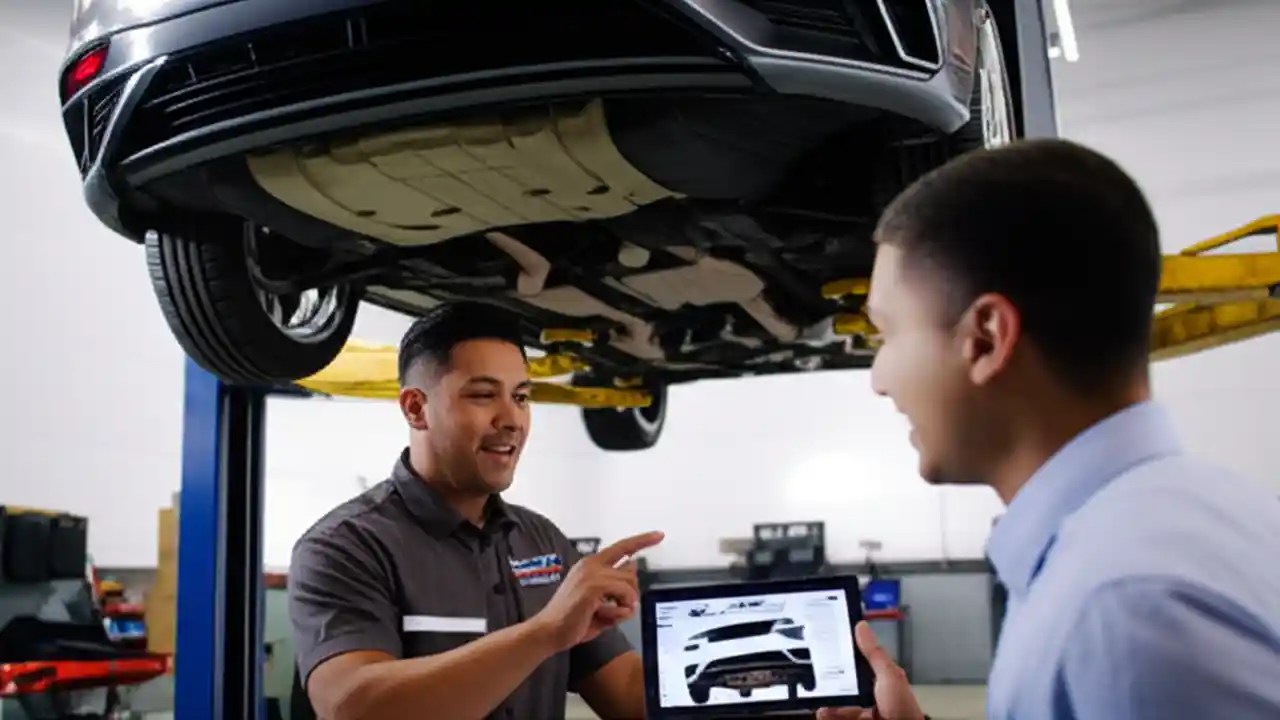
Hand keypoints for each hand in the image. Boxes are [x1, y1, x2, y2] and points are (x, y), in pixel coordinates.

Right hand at [531, 531, 664, 651]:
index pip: (622, 547)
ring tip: (611, 614)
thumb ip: (615, 589)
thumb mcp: (598, 601)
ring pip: (630, 583)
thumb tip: (633, 584)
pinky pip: (625, 594)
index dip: (642, 540)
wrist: (549, 631)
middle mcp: (591, 564)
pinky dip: (622, 609)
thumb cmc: (572, 619)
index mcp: (590, 564)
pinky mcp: (593, 586)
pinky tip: (608, 615)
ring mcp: (591, 573)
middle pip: (631, 571)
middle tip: (621, 608)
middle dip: (632, 593)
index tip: (659, 535)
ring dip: (626, 603)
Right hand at [817, 621, 924, 719]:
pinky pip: (834, 715)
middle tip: (816, 677)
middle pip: (842, 684)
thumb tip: (862, 627)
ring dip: (824, 700)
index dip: (841, 655)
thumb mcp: (889, 676)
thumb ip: (874, 654)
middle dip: (827, 681)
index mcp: (879, 681)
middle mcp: (869, 696)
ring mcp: (860, 712)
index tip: (825, 648)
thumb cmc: (902, 709)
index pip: (856, 663)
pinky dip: (826, 714)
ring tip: (817, 698)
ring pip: (836, 703)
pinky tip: (823, 711)